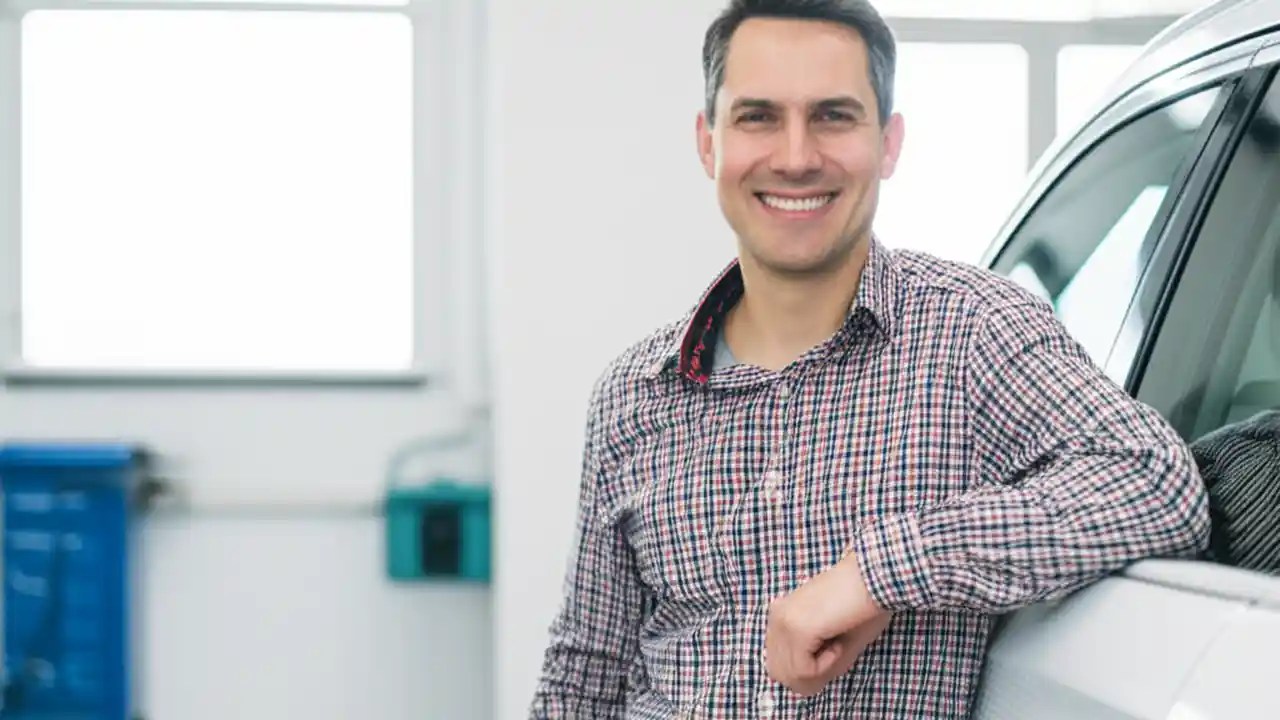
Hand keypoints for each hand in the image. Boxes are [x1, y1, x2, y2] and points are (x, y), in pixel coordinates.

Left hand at [765, 552, 891, 696]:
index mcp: (781, 613)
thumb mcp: (835, 639)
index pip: (779, 662)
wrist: (876, 577)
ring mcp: (784, 621)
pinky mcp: (797, 628)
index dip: (807, 667)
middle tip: (834, 650)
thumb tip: (806, 685)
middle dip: (809, 674)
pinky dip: (825, 665)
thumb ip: (815, 661)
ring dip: (817, 669)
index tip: (831, 646)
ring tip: (836, 643)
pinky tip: (838, 642)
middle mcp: (776, 615)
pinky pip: (803, 670)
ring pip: (789, 674)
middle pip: (779, 672)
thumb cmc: (863, 603)